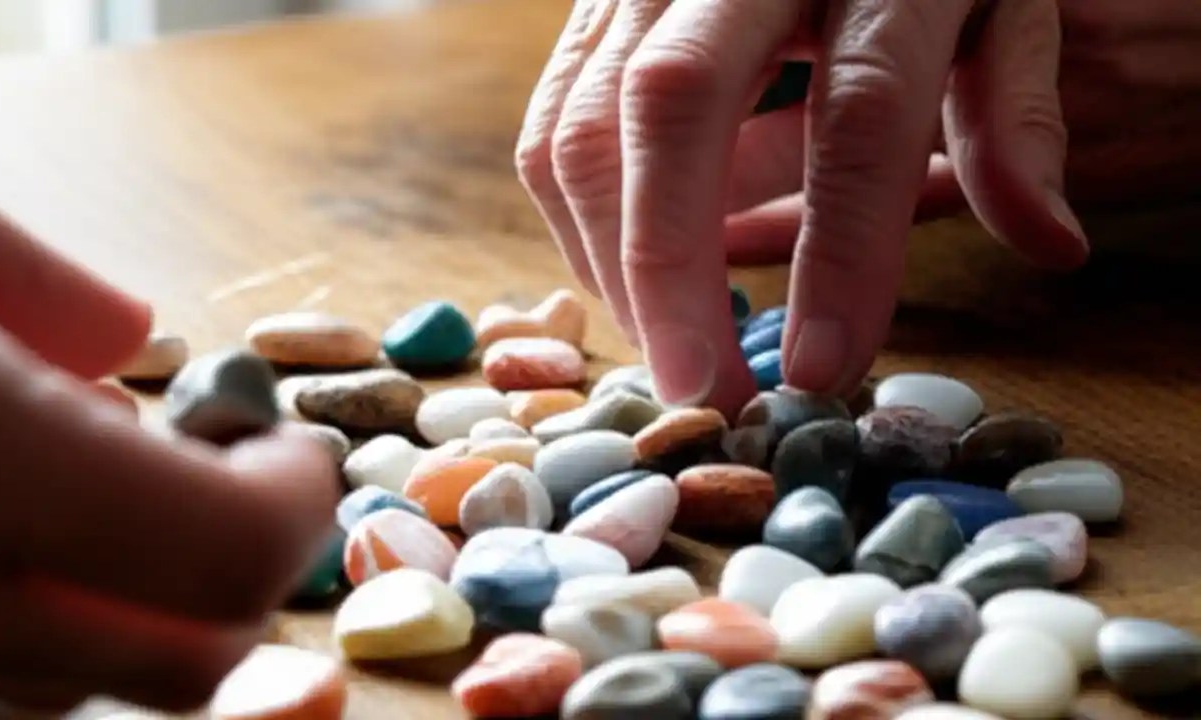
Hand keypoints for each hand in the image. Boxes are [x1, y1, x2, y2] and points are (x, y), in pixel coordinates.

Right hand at [0, 154, 337, 711]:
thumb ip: (14, 271)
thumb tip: (124, 332)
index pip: (212, 556)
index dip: (291, 511)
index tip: (290, 452)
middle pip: (170, 663)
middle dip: (246, 583)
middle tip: (234, 485)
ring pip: (70, 684)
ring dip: (146, 606)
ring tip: (117, 489)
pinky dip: (47, 610)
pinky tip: (20, 516)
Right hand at [516, 0, 1156, 410]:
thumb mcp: (1007, 9)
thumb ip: (1013, 116)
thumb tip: (1049, 246)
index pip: (858, 110)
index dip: (841, 250)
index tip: (824, 370)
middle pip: (672, 108)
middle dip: (670, 270)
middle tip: (702, 393)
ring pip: (586, 125)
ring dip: (615, 263)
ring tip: (673, 353)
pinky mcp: (589, 11)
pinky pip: (553, 128)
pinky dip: (579, 225)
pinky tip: (629, 288)